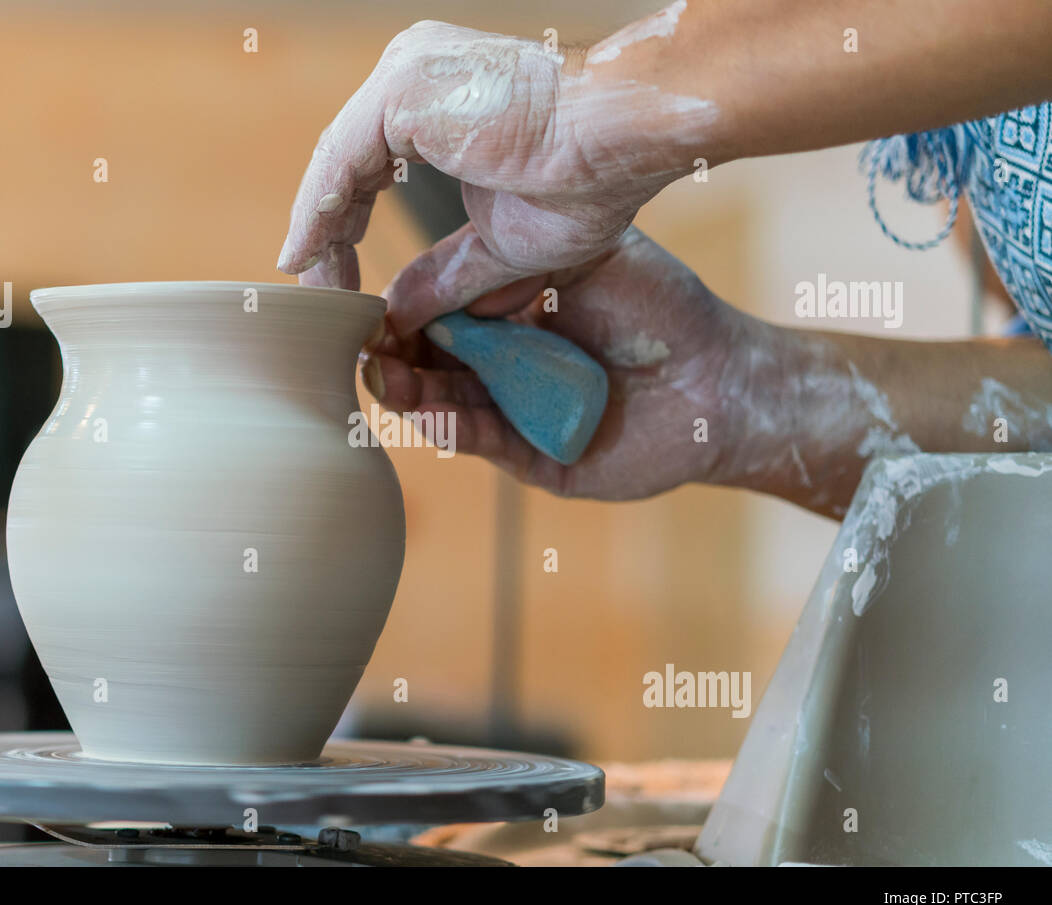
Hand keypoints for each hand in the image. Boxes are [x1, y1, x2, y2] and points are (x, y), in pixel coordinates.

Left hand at [277, 20, 711, 332]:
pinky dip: (320, 215)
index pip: (369, 164)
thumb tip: (399, 314)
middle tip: (324, 296)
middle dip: (330, 236)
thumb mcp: (499, 245)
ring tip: (318, 292)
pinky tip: (308, 259)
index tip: (342, 282)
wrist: (618, 141)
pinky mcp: (400, 92)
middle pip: (346, 164)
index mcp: (436, 96)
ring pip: (336, 165)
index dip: (348, 226)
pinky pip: (339, 163)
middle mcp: (413, 72)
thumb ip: (445, 273)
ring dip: (321, 234)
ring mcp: (404, 75)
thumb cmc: (586, 181)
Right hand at [363, 229, 763, 499]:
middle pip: (428, 359)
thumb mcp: (586, 262)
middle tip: (364, 350)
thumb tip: (422, 284)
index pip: (436, 308)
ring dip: (410, 394)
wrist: (723, 381)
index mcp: (506, 311)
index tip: (368, 305)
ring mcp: (512, 412)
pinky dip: (456, 430)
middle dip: (393, 355)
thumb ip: (505, 270)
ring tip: (383, 381)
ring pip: (445, 403)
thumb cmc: (661, 310)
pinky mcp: (530, 458)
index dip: (402, 308)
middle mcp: (501, 363)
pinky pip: (484, 443)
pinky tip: (432, 415)